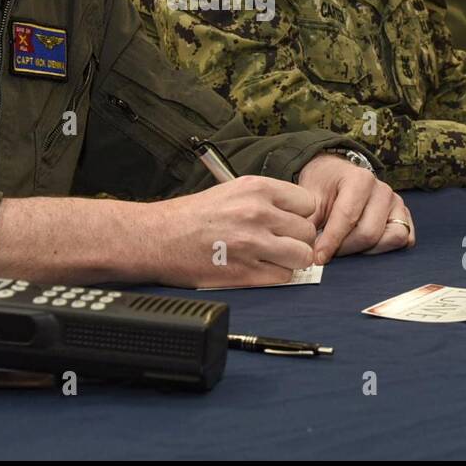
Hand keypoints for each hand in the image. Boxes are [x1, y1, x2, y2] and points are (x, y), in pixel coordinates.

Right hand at [148, 175, 319, 288]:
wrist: (158, 238)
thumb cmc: (191, 216)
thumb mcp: (231, 191)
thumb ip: (265, 200)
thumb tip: (295, 216)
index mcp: (256, 188)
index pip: (307, 203)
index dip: (299, 215)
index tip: (288, 223)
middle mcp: (258, 213)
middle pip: (308, 231)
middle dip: (297, 240)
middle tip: (280, 243)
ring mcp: (254, 243)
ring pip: (302, 256)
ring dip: (291, 260)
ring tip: (272, 258)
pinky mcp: (247, 272)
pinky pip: (283, 277)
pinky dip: (275, 276)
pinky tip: (258, 269)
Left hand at [295, 153, 414, 262]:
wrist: (336, 175)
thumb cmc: (324, 186)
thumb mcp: (310, 198)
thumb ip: (309, 222)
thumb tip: (307, 249)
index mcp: (360, 179)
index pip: (348, 218)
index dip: (331, 242)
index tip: (318, 258)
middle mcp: (382, 190)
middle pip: (369, 233)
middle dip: (346, 249)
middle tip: (329, 253)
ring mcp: (396, 203)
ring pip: (393, 238)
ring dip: (369, 250)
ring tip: (347, 248)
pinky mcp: (404, 216)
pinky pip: (406, 240)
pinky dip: (387, 248)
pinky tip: (365, 247)